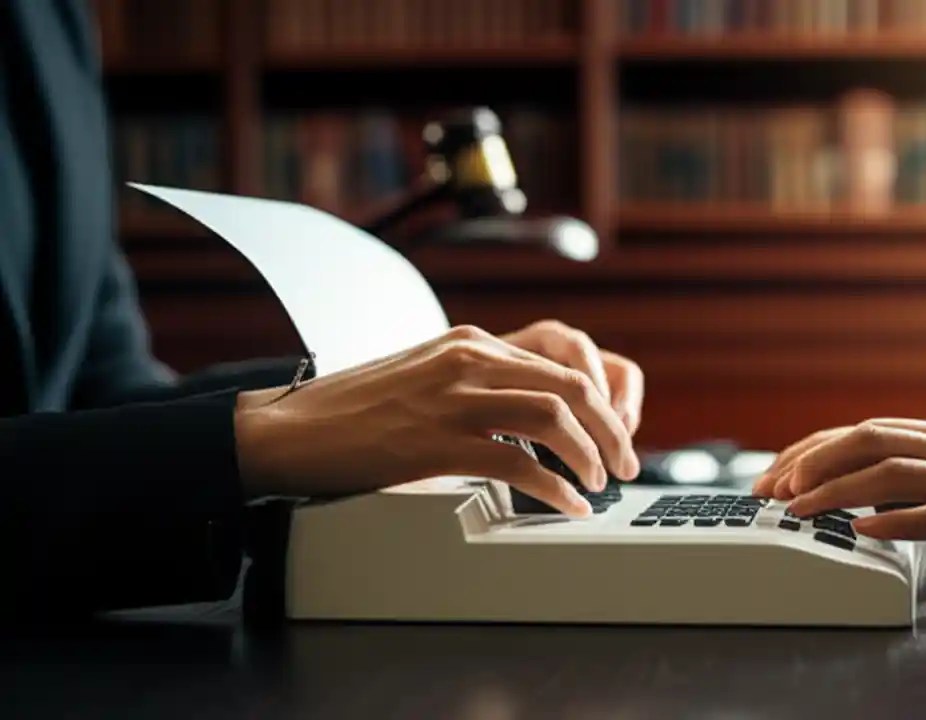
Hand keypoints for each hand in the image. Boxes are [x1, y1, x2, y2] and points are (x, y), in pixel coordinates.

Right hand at [234, 325, 641, 516]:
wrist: (291, 429)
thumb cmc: (356, 412)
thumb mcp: (427, 376)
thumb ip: (477, 383)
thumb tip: (532, 416)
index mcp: (471, 343)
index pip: (562, 366)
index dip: (601, 407)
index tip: (615, 437)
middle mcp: (469, 360)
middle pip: (571, 387)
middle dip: (610, 430)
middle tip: (624, 465)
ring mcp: (454, 399)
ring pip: (554, 417)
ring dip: (589, 455)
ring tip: (598, 485)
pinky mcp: (437, 442)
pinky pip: (518, 463)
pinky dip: (554, 487)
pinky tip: (566, 505)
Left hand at [754, 419, 925, 588]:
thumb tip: (867, 485)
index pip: (866, 429)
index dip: (815, 448)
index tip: (777, 472)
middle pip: (869, 439)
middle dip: (811, 462)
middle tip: (773, 490)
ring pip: (893, 473)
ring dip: (837, 491)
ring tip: (801, 511)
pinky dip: (896, 521)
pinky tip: (864, 532)